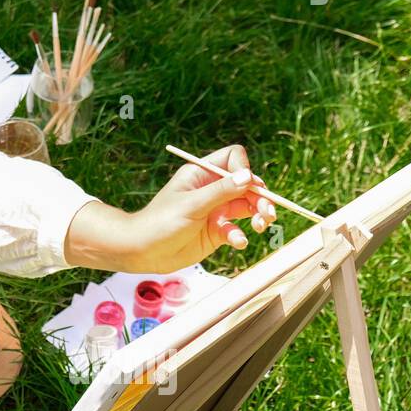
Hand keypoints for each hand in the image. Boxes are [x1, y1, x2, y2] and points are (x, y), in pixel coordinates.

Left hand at [63, 144, 277, 273]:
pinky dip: (240, 236)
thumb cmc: (160, 222)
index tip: (249, 185)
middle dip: (260, 197)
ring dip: (258, 215)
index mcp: (201, 173)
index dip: (245, 169)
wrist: (143, 252)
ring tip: (260, 225)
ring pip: (247, 207)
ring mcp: (215, 210)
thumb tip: (249, 176)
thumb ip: (221, 191)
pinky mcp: (216, 231)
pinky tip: (236, 242)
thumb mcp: (192, 204)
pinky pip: (237, 229)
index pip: (233, 159)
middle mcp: (211, 189)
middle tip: (267, 212)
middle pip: (246, 185)